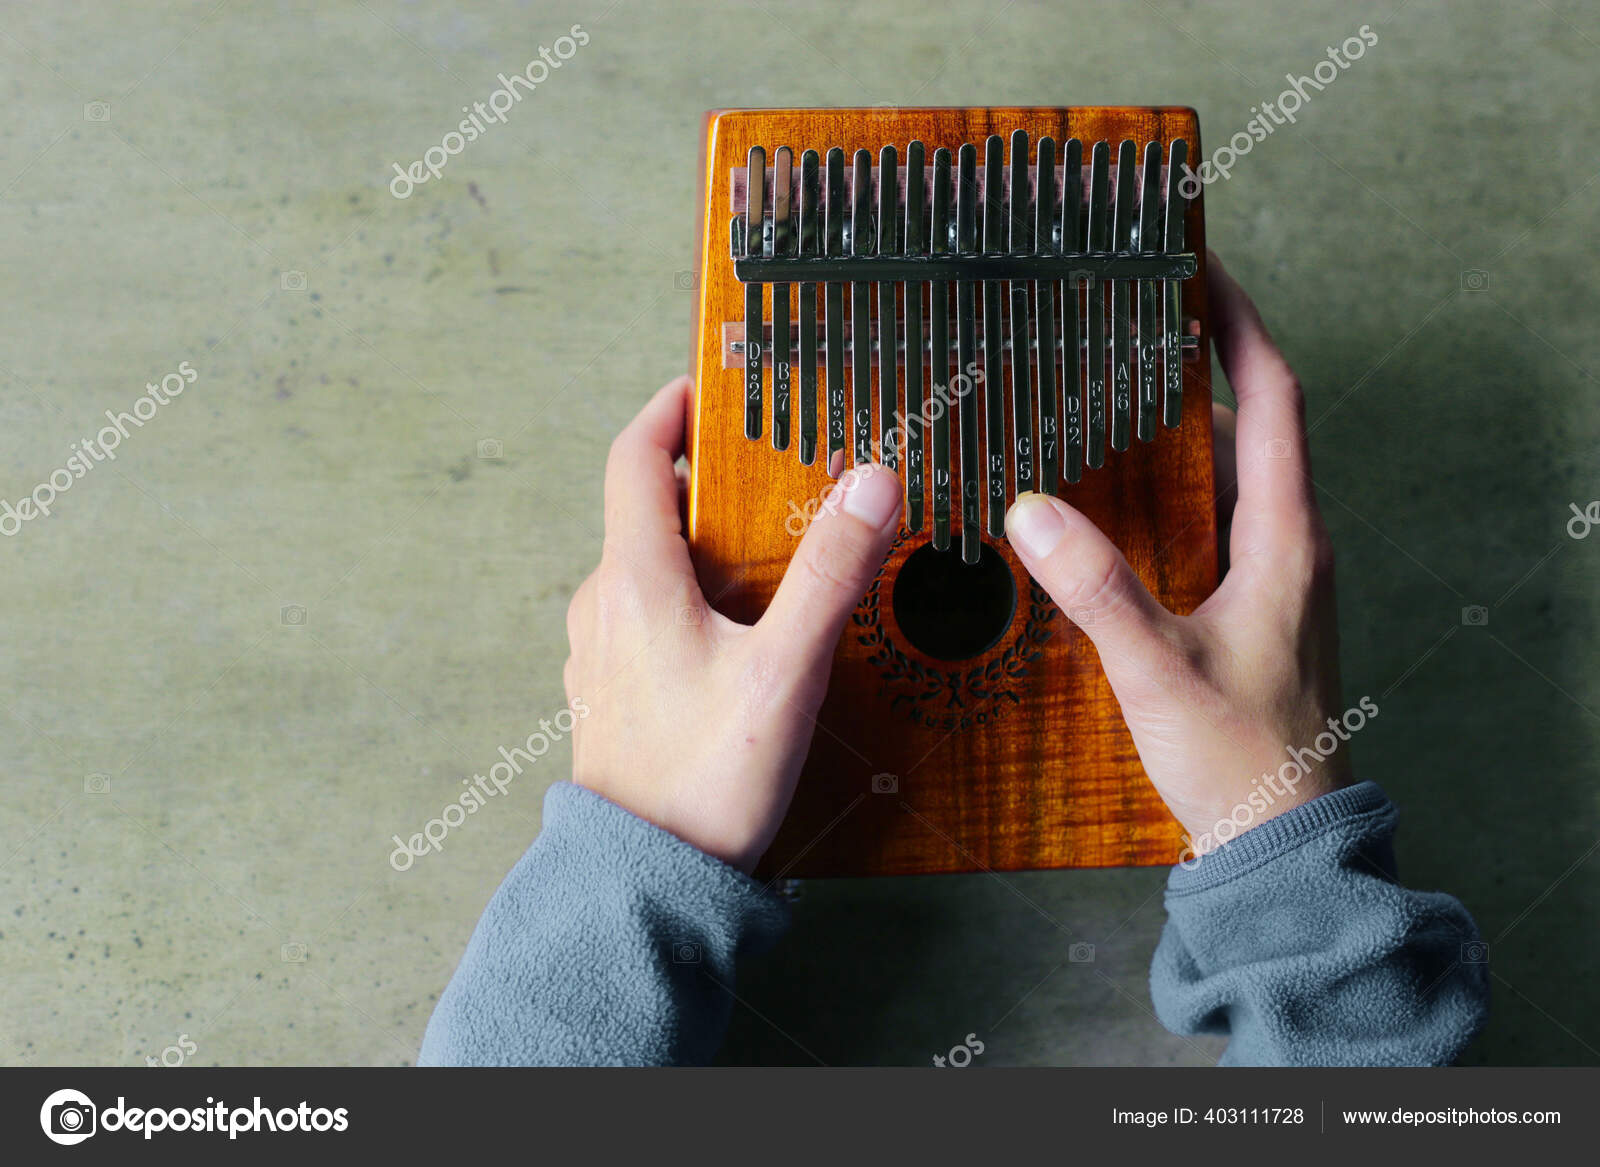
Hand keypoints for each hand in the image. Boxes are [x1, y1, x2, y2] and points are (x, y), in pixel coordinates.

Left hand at [563, 375, 902, 871]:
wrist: (644, 883)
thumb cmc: (705, 783)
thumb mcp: (784, 672)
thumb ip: (829, 575)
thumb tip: (873, 483)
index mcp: (633, 582)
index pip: (634, 457)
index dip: (670, 409)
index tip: (710, 387)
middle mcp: (603, 606)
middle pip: (645, 509)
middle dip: (707, 483)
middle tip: (773, 475)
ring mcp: (601, 652)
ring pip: (646, 567)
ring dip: (701, 546)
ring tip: (771, 556)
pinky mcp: (611, 692)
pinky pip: (646, 616)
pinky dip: (690, 597)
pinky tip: (742, 633)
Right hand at [1005, 254, 1352, 853]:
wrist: (1280, 837)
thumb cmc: (1238, 755)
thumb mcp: (1155, 669)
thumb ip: (1095, 589)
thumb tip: (1028, 509)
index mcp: (1286, 536)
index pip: (1273, 395)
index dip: (1238, 323)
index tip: (1197, 266)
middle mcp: (1290, 542)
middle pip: (1252, 420)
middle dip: (1196, 360)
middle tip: (1128, 319)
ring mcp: (1274, 574)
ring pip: (1229, 471)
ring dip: (1180, 426)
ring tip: (1108, 389)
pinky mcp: (1251, 605)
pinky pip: (1212, 518)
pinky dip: (1169, 488)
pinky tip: (1113, 500)